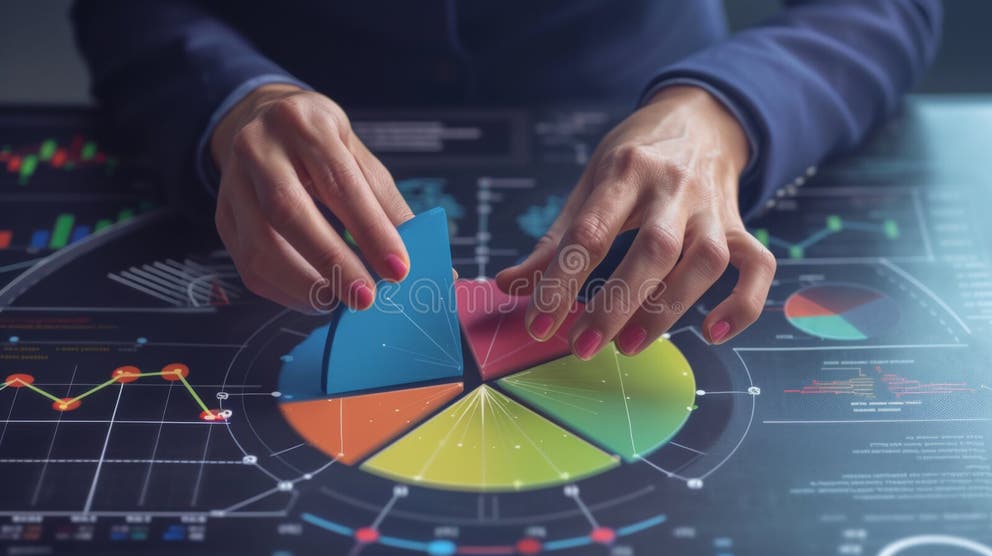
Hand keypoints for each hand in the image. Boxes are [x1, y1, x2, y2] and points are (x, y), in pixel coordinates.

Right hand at [211, 84, 413, 311]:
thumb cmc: (319, 142)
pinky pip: (247, 264)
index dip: (369, 229)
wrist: (262, 119)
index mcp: (303, 124)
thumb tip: (419, 255)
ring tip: (340, 301)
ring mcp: (231, 183)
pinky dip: (284, 290)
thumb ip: (385, 202)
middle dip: (332, 261)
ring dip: (304, 284)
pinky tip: (315, 297)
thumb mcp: (357, 154)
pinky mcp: (222, 215)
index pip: (338, 182)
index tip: (398, 268)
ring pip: (259, 245)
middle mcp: (258, 148)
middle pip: (287, 211)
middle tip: (366, 297)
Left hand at [496, 86, 775, 357]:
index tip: (539, 324)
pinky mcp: (740, 225)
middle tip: (583, 345)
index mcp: (625, 171)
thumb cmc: (635, 158)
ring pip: (705, 261)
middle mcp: (674, 187)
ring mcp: (712, 207)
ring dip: (668, 310)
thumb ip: (555, 239)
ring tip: (629, 346)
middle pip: (653, 250)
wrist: (701, 118)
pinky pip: (757, 267)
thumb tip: (510, 284)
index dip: (561, 283)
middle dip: (615, 304)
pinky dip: (743, 304)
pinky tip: (713, 332)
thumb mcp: (590, 182)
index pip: (590, 232)